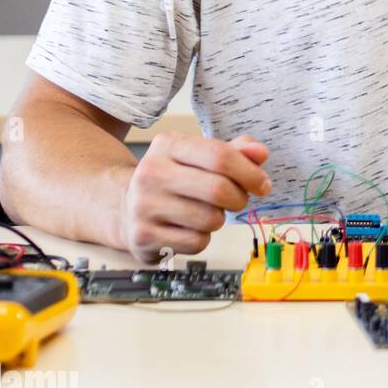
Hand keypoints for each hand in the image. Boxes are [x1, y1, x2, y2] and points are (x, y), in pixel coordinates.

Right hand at [117, 132, 270, 262]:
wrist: (124, 207)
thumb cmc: (172, 178)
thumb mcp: (197, 156)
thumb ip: (233, 151)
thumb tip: (260, 153)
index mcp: (168, 145)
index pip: (219, 156)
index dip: (249, 172)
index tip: (263, 184)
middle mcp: (151, 172)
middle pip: (217, 189)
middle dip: (239, 198)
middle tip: (240, 200)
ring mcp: (144, 206)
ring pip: (209, 219)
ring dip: (220, 219)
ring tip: (209, 212)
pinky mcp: (144, 236)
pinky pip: (196, 242)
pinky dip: (203, 238)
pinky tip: (191, 228)